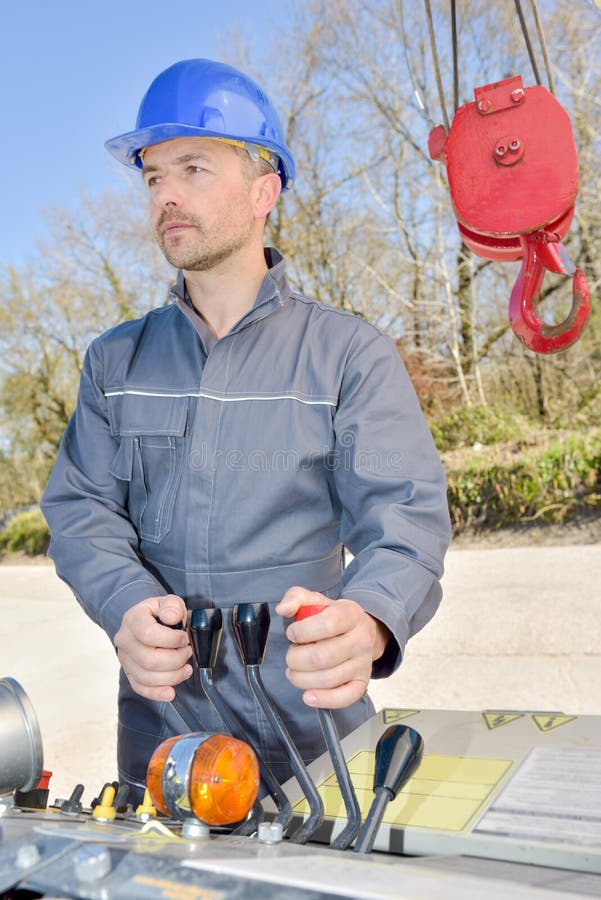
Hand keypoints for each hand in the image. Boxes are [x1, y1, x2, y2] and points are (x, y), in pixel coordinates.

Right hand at [114, 594, 192, 701]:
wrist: (145, 622)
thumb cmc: (159, 613)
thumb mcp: (169, 602)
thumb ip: (172, 606)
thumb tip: (171, 617)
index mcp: (133, 620)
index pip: (147, 634)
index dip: (170, 639)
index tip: (184, 638)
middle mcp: (124, 641)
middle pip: (148, 660)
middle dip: (175, 659)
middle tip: (187, 652)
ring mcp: (125, 659)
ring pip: (146, 677)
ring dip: (172, 676)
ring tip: (186, 668)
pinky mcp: (129, 673)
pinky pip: (140, 688)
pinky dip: (156, 693)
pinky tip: (171, 693)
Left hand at [275, 586, 389, 708]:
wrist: (362, 630)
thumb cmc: (333, 617)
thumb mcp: (315, 600)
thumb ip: (295, 597)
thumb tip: (283, 609)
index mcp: (350, 614)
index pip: (327, 624)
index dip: (302, 631)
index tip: (292, 633)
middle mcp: (361, 639)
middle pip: (323, 657)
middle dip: (296, 658)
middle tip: (291, 654)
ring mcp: (363, 663)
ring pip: (329, 679)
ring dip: (302, 679)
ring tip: (294, 671)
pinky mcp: (361, 682)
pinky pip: (345, 697)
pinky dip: (324, 700)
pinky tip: (308, 695)